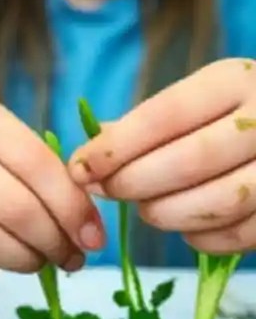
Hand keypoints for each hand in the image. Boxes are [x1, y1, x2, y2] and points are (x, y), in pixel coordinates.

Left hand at [69, 58, 255, 254]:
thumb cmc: (233, 114)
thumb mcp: (199, 99)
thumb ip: (145, 124)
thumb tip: (84, 158)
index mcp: (236, 80)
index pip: (166, 114)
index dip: (116, 147)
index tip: (80, 168)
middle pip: (189, 161)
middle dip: (133, 183)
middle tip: (107, 192)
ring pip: (217, 201)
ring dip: (165, 213)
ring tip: (146, 209)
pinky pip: (239, 234)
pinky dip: (201, 238)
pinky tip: (184, 227)